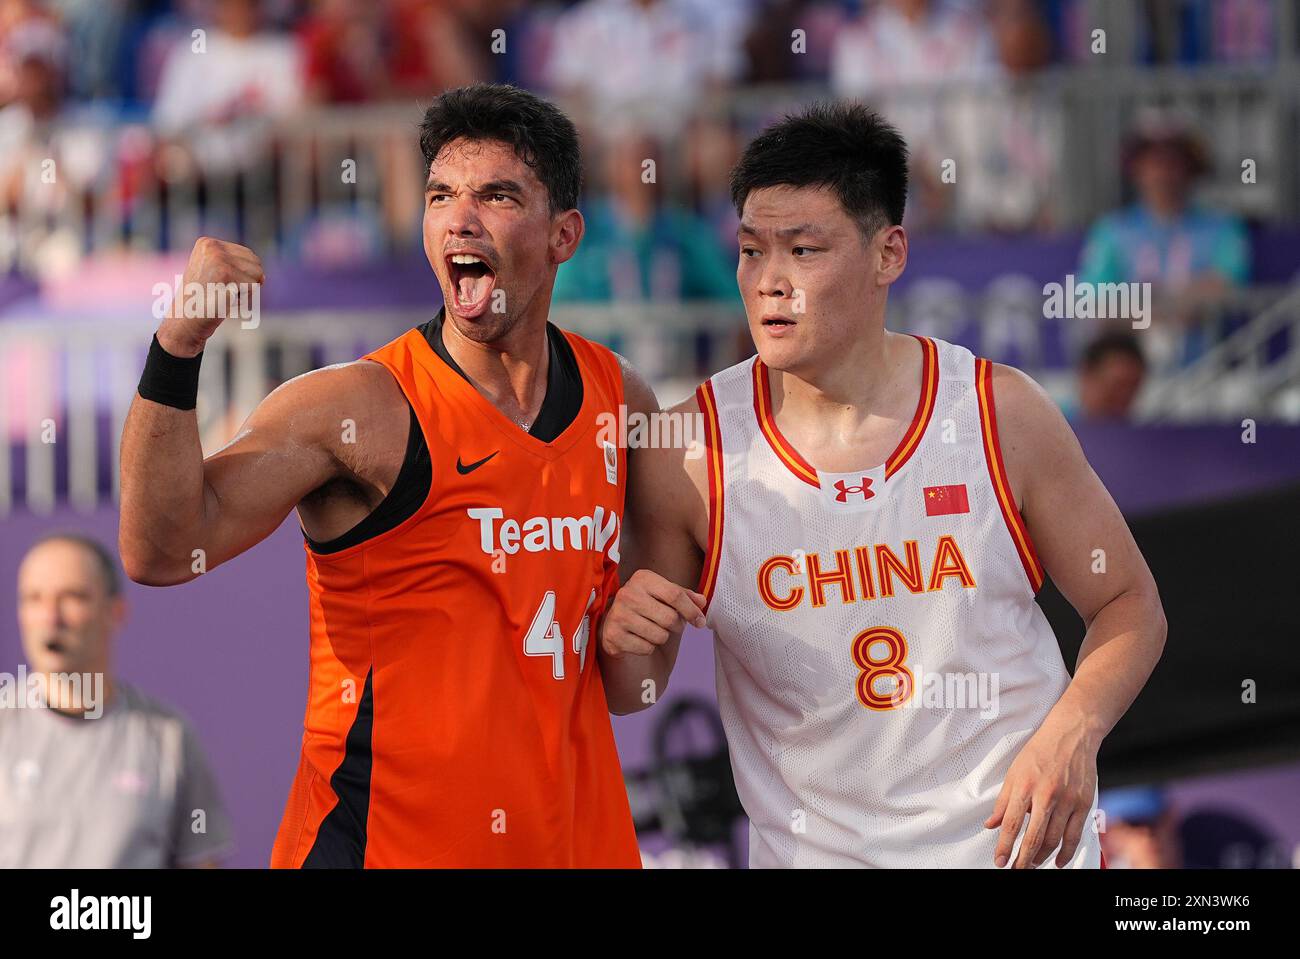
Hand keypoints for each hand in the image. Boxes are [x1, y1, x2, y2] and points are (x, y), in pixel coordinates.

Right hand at [159, 237, 265, 356]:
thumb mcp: (214, 274)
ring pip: (258, 274)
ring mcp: (218, 259)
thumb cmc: (203, 301)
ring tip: (223, 295)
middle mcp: (212, 247)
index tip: (218, 283)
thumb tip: (263, 276)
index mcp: (208, 243)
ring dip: (245, 290)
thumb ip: (237, 266)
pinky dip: (244, 298)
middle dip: (246, 281)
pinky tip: (225, 301)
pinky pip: (254, 287)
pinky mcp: (225, 274)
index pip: (248, 255)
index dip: (242, 275)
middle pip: (256, 263)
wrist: (185, 322)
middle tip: (221, 291)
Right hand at [600, 570, 706, 658]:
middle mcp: (628, 594)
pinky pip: (647, 648)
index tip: (700, 621)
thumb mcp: (663, 593)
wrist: (614, 621)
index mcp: (642, 578)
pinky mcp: (613, 635)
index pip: (675, 595)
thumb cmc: (645, 604)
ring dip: (662, 637)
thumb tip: (702, 602)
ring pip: (660, 635)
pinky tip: (640, 638)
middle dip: (677, 626)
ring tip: (653, 629)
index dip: (691, 610)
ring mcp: (618, 615)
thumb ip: (684, 596)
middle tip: (671, 625)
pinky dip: (649, 647)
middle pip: (670, 618)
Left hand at [985, 707, 1099, 867]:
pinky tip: (1057, 861)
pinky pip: (1074, 835)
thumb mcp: (1014, 772)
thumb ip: (1003, 802)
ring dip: (1042, 856)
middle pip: (1034, 837)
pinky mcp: (1084, 804)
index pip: (1012, 824)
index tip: (999, 861)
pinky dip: (1066, 852)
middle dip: (1023, 859)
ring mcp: (1068, 801)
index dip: (1004, 846)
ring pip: (1054, 839)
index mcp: (1025, 786)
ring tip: (1032, 864)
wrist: (1072, 734)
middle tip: (1016, 869)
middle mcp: (1047, 795)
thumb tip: (991, 825)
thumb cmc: (1041, 750)